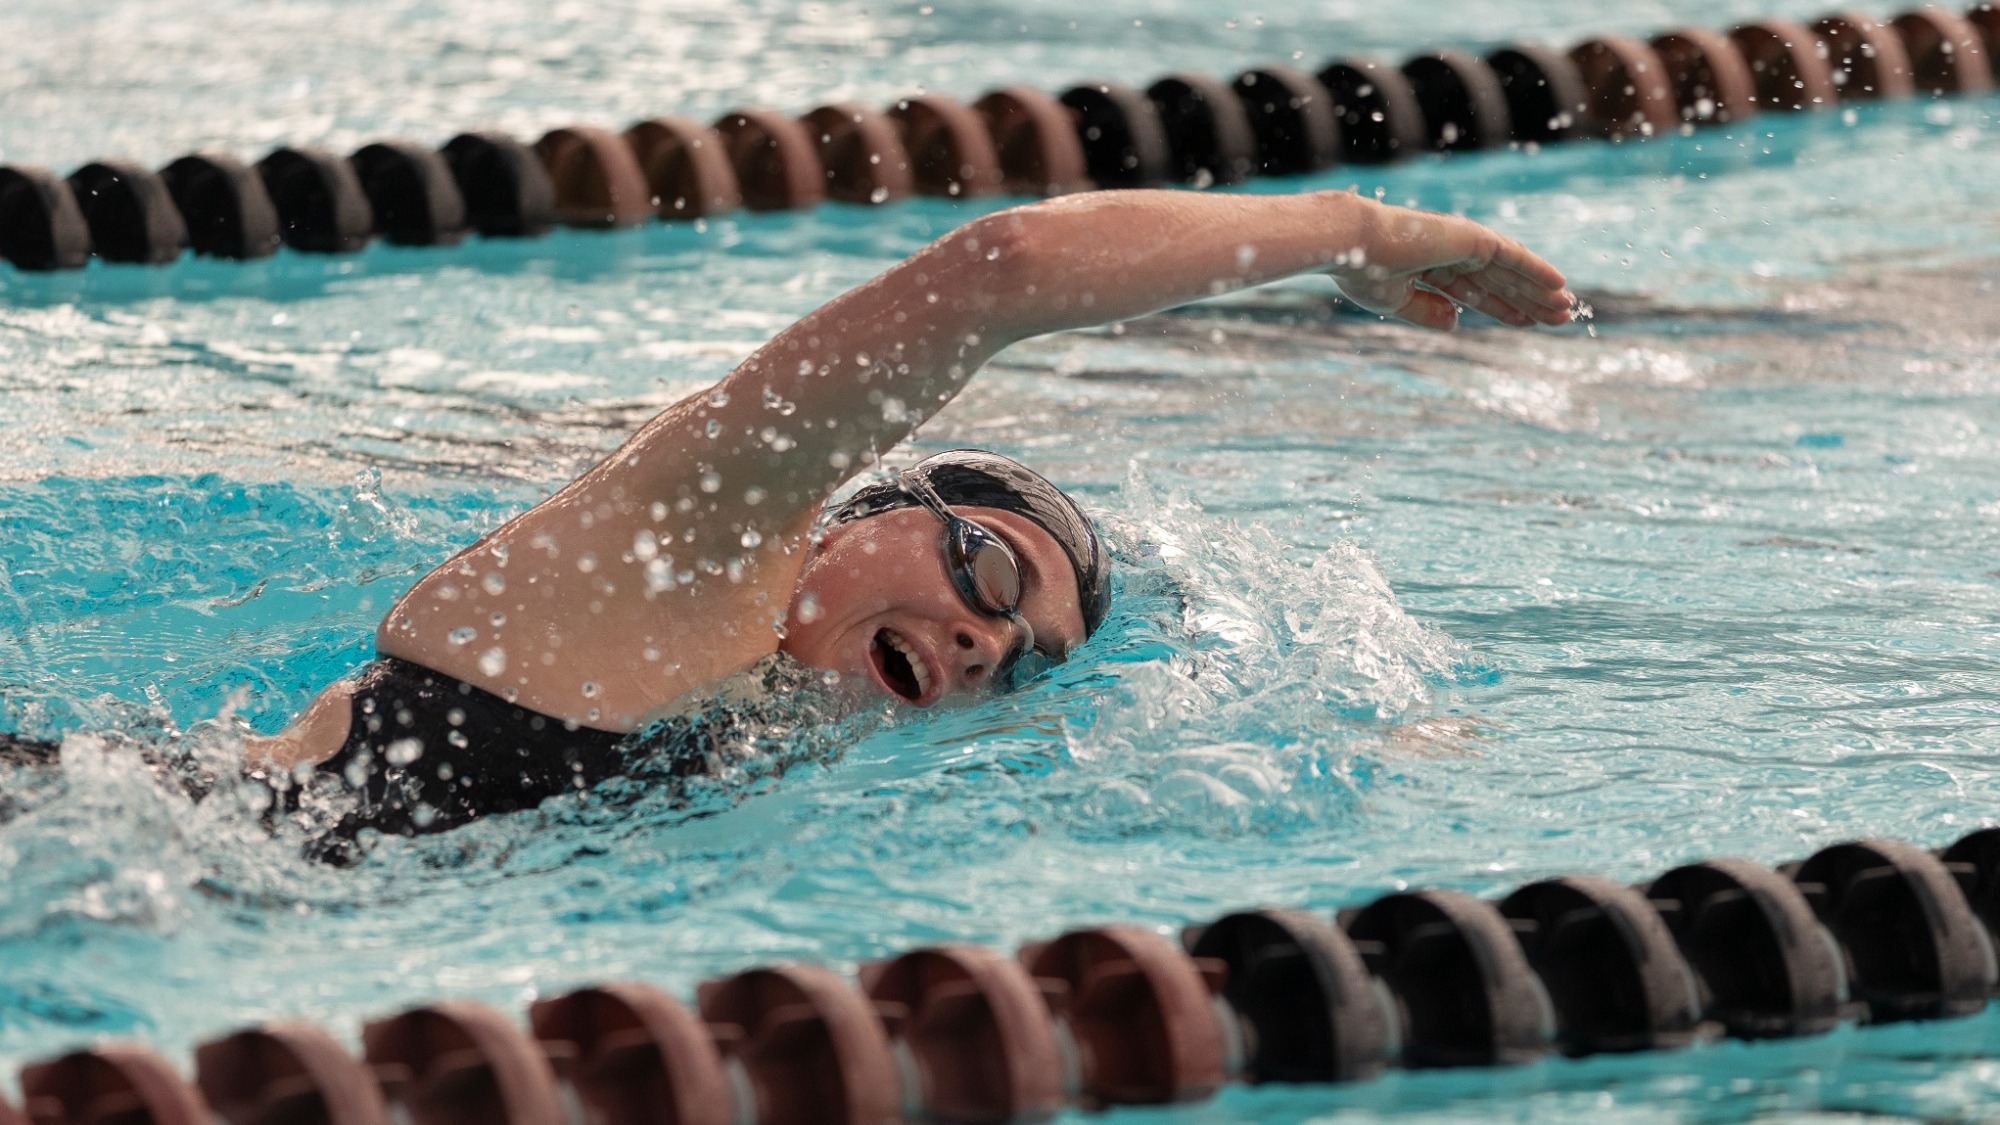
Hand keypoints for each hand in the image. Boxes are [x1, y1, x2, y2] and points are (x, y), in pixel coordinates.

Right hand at [1330, 201, 1573, 330]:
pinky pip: (1513, 257)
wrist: (1352, 244)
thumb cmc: (1363, 272)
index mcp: (1431, 267)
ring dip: (1540, 290)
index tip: (1527, 322)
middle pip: (1500, 282)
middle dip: (1529, 300)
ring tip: (1566, 310)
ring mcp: (1464, 243)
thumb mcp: (1396, 301)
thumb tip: (1456, 323)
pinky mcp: (1473, 238)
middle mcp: (1451, 252)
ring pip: (1511, 271)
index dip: (1502, 307)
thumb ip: (1426, 311)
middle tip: (1560, 318)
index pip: (1475, 291)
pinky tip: (1560, 284)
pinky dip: (1537, 269)